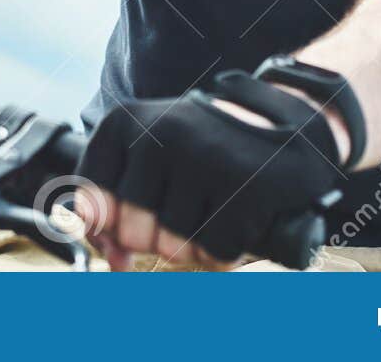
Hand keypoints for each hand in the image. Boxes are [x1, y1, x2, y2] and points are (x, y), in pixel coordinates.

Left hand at [73, 71, 344, 269]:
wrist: (291, 124)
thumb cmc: (209, 150)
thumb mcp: (153, 157)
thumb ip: (116, 205)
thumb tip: (111, 259)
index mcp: (125, 122)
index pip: (89, 202)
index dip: (110, 227)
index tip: (135, 217)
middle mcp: (160, 134)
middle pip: (132, 233)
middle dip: (159, 236)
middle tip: (188, 206)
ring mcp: (203, 157)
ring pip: (174, 248)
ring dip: (196, 244)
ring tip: (215, 207)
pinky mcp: (246, 184)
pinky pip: (216, 254)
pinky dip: (227, 251)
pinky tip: (237, 220)